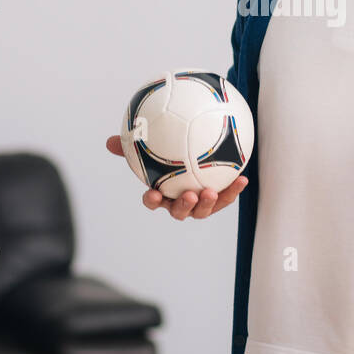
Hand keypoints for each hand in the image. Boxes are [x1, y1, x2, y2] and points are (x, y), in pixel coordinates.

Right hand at [105, 134, 248, 219]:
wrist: (197, 152)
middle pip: (179, 211)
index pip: (153, 201)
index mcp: (162, 193)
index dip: (153, 200)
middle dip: (184, 206)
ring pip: (202, 210)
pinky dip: (234, 190)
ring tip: (211, 192)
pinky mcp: (218, 199)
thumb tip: (110, 141)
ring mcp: (199, 203)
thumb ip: (132, 145)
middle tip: (189, 194)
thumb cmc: (168, 154)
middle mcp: (180, 202)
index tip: (154, 193)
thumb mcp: (150, 148)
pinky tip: (243, 179)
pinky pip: (226, 197)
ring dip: (208, 204)